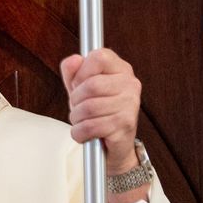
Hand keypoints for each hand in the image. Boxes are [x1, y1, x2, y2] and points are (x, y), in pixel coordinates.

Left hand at [59, 47, 141, 170]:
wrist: (114, 144)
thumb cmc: (96, 111)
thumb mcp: (80, 87)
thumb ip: (72, 71)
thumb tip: (74, 60)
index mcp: (121, 69)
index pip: (99, 57)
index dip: (81, 72)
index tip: (78, 84)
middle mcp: (130, 84)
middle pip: (91, 85)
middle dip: (75, 100)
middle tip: (77, 107)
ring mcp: (131, 104)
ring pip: (89, 108)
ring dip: (76, 118)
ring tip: (81, 121)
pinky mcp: (125, 125)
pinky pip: (91, 127)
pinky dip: (79, 133)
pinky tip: (84, 133)